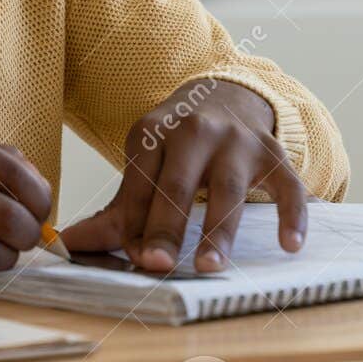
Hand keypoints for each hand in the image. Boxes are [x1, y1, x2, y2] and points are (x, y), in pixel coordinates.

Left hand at [61, 80, 306, 273]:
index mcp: (153, 132)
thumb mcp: (144, 164)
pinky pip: (288, 185)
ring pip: (229, 189)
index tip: (135, 258)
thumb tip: (70, 245)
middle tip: (159, 264)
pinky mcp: (272, 153)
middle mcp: (195, 130)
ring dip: (218, 230)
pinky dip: (292, 214)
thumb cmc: (176, 145)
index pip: (140, 183)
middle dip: (168, 226)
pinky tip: (289, 245)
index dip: (135, 223)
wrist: (225, 95)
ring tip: (209, 266)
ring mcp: (237, 141)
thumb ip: (117, 210)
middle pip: (179, 185)